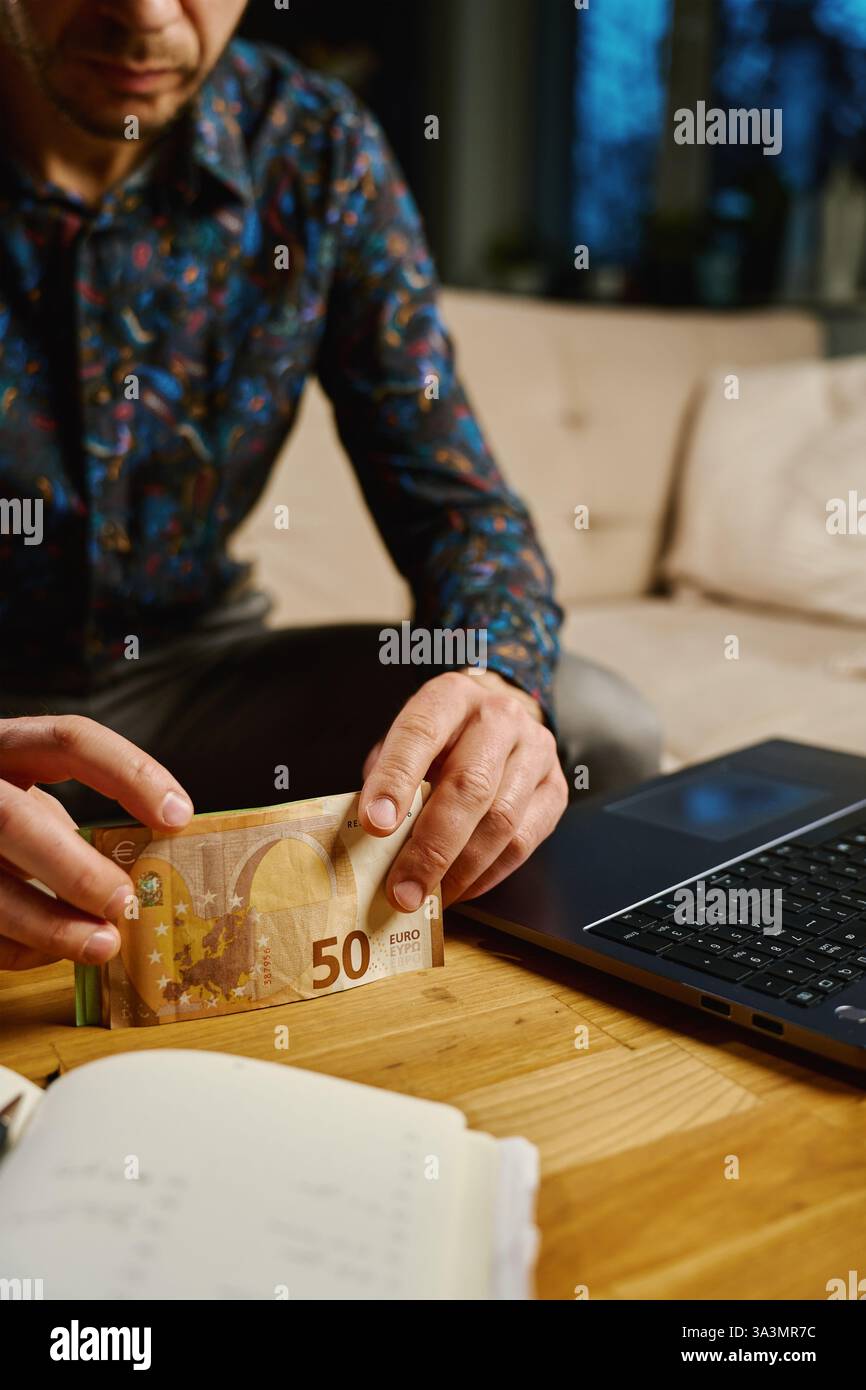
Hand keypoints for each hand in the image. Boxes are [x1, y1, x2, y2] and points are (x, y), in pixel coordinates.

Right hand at [0, 716, 193, 970]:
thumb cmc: (0, 826)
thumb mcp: (30, 804)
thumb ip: (74, 830)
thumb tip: (149, 878)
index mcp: (3, 747)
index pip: (69, 740)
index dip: (128, 773)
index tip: (178, 816)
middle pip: (16, 818)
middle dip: (75, 868)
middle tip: (126, 902)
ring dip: (50, 924)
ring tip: (103, 944)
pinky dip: (20, 946)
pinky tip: (53, 951)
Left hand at [360, 671, 566, 910]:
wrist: (501, 720)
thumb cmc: (441, 740)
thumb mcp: (407, 741)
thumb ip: (388, 778)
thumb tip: (368, 840)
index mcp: (451, 696)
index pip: (421, 733)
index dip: (396, 779)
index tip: (374, 824)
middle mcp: (500, 716)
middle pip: (470, 786)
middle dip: (431, 847)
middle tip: (402, 890)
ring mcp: (536, 751)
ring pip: (501, 821)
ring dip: (459, 870)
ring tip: (427, 897)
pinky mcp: (556, 789)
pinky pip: (524, 843)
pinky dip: (487, 875)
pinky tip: (459, 889)